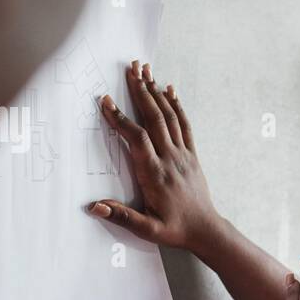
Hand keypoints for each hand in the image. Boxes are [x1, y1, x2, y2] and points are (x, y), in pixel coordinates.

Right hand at [87, 61, 222, 255]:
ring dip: (156, 92)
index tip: (106, 102)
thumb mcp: (148, 229)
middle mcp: (170, 159)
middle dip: (141, 92)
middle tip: (130, 68)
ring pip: (169, 117)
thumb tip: (94, 207)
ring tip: (145, 70)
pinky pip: (185, 125)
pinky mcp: (192, 155)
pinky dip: (177, 105)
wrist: (206, 230)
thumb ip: (123, 217)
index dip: (121, 120)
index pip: (137, 139)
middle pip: (155, 118)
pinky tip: (169, 89)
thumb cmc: (175, 229)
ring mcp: (183, 155)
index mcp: (155, 174)